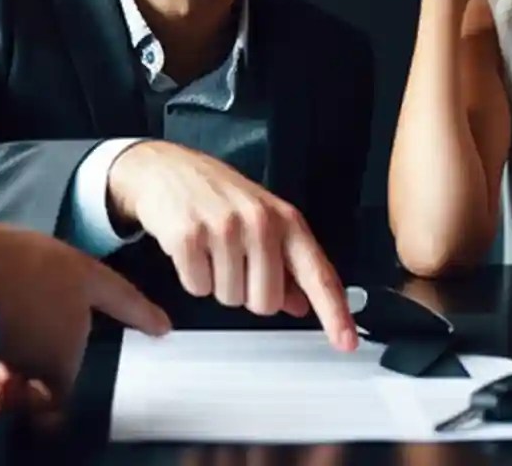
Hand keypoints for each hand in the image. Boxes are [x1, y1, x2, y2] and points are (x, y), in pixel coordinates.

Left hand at [0, 213, 171, 423]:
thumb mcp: (61, 359)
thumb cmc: (29, 311)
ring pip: (9, 326)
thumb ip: (63, 382)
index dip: (143, 316)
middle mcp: (42, 261)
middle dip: (41, 372)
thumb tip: (48, 403)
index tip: (161, 328)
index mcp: (81, 273)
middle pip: (54, 325)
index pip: (122, 297)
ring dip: (4, 369)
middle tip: (27, 401)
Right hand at [108, 141, 357, 351]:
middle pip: (266, 303)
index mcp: (287, 221)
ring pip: (230, 298)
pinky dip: (192, 277)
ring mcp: (225, 228)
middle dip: (247, 293)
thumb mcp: (261, 220)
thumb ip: (286, 264)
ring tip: (210, 248)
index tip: (346, 342)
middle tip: (233, 260)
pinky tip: (191, 248)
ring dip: (217, 283)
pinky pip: (198, 288)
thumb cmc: (217, 195)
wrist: (164, 169)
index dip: (334, 313)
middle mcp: (261, 222)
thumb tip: (304, 303)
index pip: (318, 274)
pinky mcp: (189, 236)